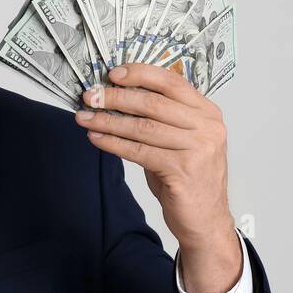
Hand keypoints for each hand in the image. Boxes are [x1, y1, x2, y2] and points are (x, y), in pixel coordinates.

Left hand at [76, 64, 240, 292]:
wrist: (205, 219)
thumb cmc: (187, 176)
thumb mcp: (179, 139)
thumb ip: (160, 118)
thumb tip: (118, 96)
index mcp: (207, 112)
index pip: (172, 82)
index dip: (140, 74)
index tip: (112, 74)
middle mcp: (207, 127)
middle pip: (154, 103)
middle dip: (116, 97)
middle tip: (90, 96)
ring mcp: (198, 149)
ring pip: (143, 127)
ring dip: (108, 121)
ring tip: (84, 117)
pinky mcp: (183, 170)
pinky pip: (139, 151)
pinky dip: (113, 143)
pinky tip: (96, 138)